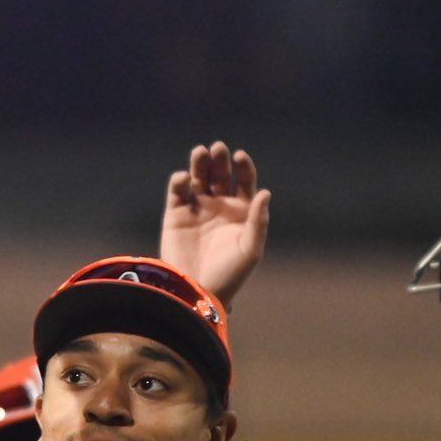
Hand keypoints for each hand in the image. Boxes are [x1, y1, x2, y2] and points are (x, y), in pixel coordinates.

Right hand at [160, 141, 271, 306]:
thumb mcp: (250, 249)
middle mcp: (220, 206)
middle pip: (220, 174)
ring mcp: (197, 209)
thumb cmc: (229, 274)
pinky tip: (185, 178)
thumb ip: (258, 221)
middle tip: (218, 149)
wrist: (197, 292)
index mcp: (241, 211)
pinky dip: (180, 181)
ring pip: (198, 178)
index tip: (239, 157)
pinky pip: (178, 192)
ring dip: (199, 163)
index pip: (244, 181)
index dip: (243, 166)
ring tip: (200, 152)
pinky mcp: (175, 215)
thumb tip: (264, 192)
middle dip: (219, 160)